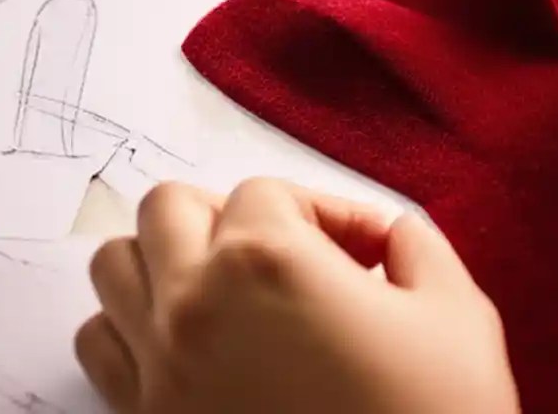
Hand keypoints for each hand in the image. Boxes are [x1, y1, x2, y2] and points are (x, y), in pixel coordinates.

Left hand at [76, 180, 518, 413]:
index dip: (329, 213)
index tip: (369, 254)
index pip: (270, 192)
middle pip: (170, 208)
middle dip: (231, 217)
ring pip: (115, 267)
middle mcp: (196, 304)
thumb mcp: (458, 314)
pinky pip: (99, 345)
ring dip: (166, 261)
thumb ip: (417, 246)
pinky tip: (192, 345)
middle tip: (291, 257)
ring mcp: (160, 365)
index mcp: (268, 260)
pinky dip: (132, 328)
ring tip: (227, 290)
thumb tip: (392, 236)